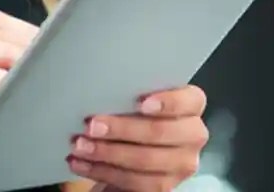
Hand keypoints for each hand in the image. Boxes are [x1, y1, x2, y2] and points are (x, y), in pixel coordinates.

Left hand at [68, 85, 209, 191]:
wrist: (133, 154)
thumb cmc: (134, 117)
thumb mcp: (137, 101)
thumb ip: (130, 95)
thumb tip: (99, 91)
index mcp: (192, 105)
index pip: (189, 100)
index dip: (167, 102)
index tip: (141, 103)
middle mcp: (193, 134)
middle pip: (160, 132)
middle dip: (121, 129)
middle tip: (91, 125)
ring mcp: (182, 163)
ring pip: (144, 159)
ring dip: (106, 152)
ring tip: (80, 145)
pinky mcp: (165, 186)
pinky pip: (133, 181)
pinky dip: (102, 171)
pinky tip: (82, 163)